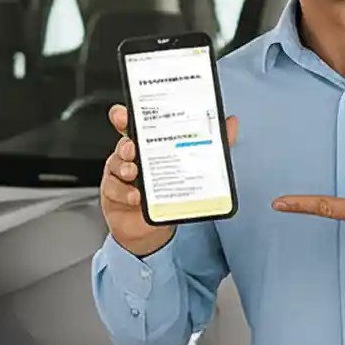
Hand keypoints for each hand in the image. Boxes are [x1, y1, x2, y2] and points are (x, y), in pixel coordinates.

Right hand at [101, 104, 238, 256]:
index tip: (124, 114)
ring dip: (124, 167)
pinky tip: (135, 197)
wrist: (149, 230)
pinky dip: (123, 192)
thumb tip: (231, 123)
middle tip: (132, 147)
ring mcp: (120, 176)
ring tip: (134, 173)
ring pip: (116, 164)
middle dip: (126, 142)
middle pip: (124, 143)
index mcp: (148, 146)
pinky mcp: (113, 194)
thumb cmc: (167, 194)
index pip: (136, 126)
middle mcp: (132, 158)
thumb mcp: (193, 168)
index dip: (126, 117)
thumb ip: (213, 146)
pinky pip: (113, 189)